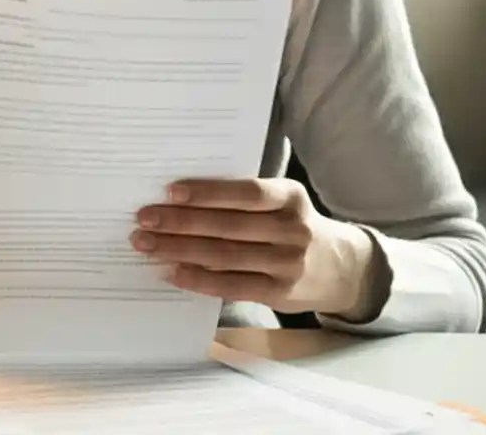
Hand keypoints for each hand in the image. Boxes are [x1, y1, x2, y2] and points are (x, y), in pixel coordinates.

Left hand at [129, 178, 382, 319]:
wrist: (342, 268)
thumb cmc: (293, 227)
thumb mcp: (282, 204)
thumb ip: (243, 201)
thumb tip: (179, 200)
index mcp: (290, 196)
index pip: (246, 192)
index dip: (208, 193)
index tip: (170, 191)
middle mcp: (292, 229)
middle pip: (228, 225)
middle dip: (180, 222)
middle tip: (144, 219)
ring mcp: (288, 264)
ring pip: (225, 256)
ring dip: (180, 250)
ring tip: (148, 245)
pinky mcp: (280, 293)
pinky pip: (232, 286)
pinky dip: (199, 279)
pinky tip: (172, 272)